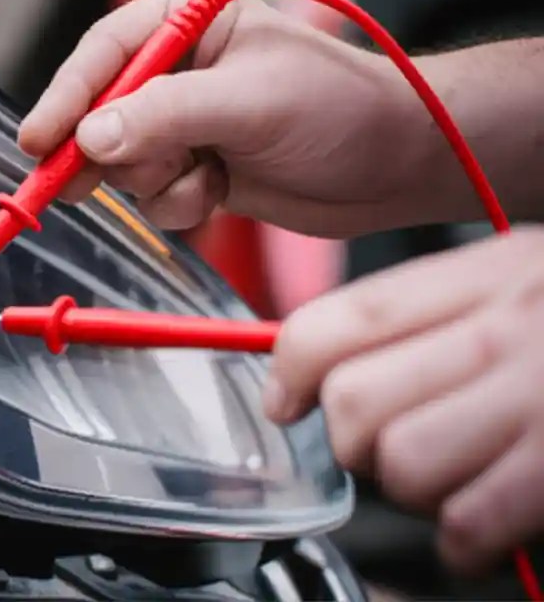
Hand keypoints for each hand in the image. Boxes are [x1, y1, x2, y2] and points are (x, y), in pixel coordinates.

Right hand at [17, 0, 448, 237]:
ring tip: (206, 173)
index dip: (65, 99)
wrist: (395, 167)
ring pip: (121, 161)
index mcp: (186, 18)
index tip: (37, 142)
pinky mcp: (192, 163)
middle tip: (83, 184)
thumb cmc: (339, 111)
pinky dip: (179, 202)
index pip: (103, 54)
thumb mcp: (248, 104)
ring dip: (156, 181)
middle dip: (111, 152)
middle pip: (98, 113)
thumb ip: (165, 118)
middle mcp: (175, 66)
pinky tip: (220, 191)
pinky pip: (150, 194)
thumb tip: (91, 139)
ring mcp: (181, 118)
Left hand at [266, 228, 543, 573]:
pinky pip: (470, 518)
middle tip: (389, 444)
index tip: (290, 399)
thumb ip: (431, 311)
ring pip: (401, 459)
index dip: (290, 371)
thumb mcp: (525, 277)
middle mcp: (510, 328)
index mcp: (486, 274)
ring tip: (452, 477)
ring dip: (413, 487)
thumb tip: (314, 361)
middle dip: (354, 440)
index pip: (335, 321)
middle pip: (354, 400)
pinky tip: (487, 522)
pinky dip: (466, 536)